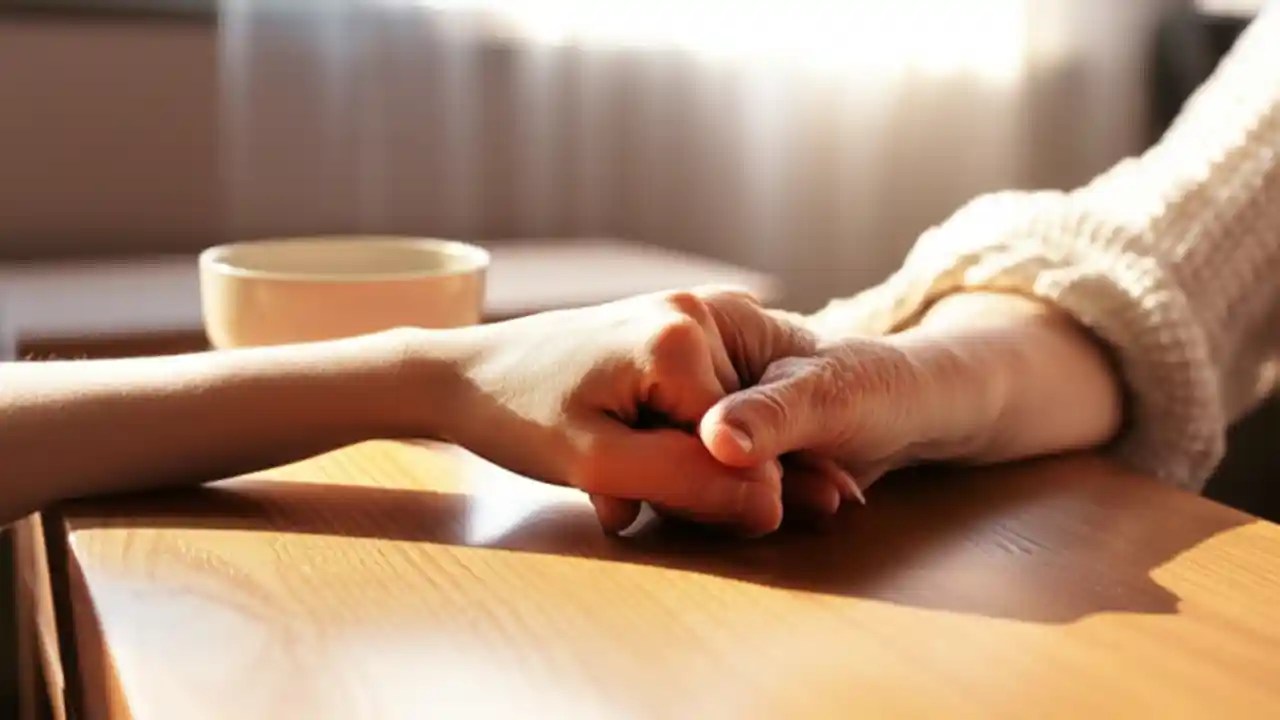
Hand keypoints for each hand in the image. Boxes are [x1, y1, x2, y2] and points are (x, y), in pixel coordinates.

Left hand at [429, 288, 821, 535]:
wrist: (459, 375)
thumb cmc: (516, 416)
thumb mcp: (600, 465)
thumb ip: (689, 483)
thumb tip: (769, 506)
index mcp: (681, 339)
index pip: (742, 443)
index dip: (701, 489)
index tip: (639, 498)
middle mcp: (693, 312)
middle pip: (731, 428)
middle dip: (686, 472)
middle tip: (620, 488)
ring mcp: (681, 314)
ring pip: (713, 419)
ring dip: (671, 458)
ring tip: (613, 469)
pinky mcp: (667, 327)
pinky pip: (691, 398)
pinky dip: (662, 434)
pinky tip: (617, 446)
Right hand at [698, 293, 1122, 491]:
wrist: (939, 410)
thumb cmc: (890, 383)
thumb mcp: (828, 395)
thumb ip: (771, 416)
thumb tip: (713, 440)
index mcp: (709, 341)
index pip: (662, 403)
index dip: (680, 445)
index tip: (738, 466)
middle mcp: (707, 387)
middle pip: (673, 448)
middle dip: (722, 482)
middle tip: (800, 485)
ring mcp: (725, 430)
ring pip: (698, 480)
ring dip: (749, 501)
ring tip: (824, 489)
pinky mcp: (747, 467)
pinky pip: (730, 499)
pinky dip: (766, 509)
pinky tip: (818, 500)